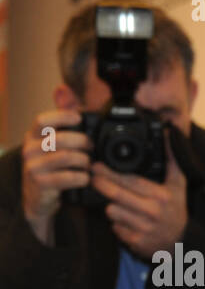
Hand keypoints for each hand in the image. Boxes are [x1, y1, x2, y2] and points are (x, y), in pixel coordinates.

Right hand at [20, 109, 89, 244]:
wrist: (39, 198)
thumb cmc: (51, 167)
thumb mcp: (53, 143)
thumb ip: (60, 118)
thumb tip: (63, 90)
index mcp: (32, 136)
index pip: (42, 120)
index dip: (61, 116)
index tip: (80, 117)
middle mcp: (29, 149)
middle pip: (59, 139)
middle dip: (82, 141)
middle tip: (92, 147)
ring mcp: (32, 167)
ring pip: (65, 157)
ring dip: (84, 160)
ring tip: (89, 164)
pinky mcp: (40, 184)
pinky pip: (66, 178)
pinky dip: (81, 178)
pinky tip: (86, 178)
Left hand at [92, 136, 187, 259]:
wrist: (181, 242)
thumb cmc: (176, 209)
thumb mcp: (179, 185)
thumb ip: (172, 159)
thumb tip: (168, 134)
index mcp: (161, 196)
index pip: (129, 181)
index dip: (109, 172)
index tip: (96, 165)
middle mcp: (152, 212)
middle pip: (115, 194)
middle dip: (100, 184)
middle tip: (93, 176)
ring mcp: (144, 228)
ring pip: (112, 211)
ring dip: (109, 204)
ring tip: (114, 200)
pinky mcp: (136, 241)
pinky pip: (115, 227)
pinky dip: (116, 223)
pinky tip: (124, 219)